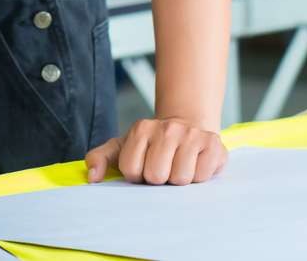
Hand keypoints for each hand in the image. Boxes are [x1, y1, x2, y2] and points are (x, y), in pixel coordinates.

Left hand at [85, 117, 227, 185]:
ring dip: (179, 180)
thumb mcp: (123, 147)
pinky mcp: (213, 144)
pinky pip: (202, 176)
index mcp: (141, 129)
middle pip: (157, 175)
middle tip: (164, 169)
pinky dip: (199, 177)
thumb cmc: (153, 145)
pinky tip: (195, 165)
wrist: (188, 125)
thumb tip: (92, 176)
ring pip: (180, 179)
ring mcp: (192, 135)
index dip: (137, 176)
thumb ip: (100, 158)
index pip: (132, 170)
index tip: (143, 168)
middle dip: (159, 179)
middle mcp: (167, 128)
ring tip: (179, 167)